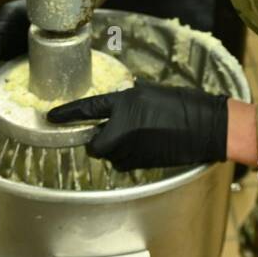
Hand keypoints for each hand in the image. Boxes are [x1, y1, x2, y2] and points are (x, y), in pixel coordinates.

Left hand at [47, 83, 228, 170]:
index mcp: (125, 103)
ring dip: (117, 149)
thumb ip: (127, 101)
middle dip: (98, 141)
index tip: (50, 117)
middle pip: (95, 144)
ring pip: (110, 155)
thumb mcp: (150, 93)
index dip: (67, 114)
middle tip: (113, 132)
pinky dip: (130, 157)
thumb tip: (114, 108)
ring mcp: (131, 148)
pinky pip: (125, 162)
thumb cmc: (183, 104)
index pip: (88, 110)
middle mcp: (122, 128)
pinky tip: (149, 146)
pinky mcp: (141, 163)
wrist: (207, 126)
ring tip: (141, 136)